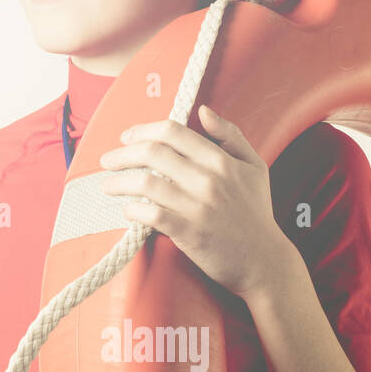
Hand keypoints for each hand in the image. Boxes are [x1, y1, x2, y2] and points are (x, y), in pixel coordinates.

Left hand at [97, 104, 289, 300]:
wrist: (263, 260)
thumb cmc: (256, 213)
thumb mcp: (254, 166)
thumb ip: (231, 135)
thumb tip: (204, 110)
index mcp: (221, 160)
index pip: (172, 132)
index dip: (143, 130)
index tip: (127, 137)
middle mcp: (208, 179)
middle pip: (153, 153)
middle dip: (122, 153)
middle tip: (108, 160)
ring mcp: (197, 206)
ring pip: (146, 182)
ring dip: (119, 181)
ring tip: (107, 184)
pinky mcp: (188, 232)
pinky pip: (150, 214)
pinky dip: (132, 209)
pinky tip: (127, 209)